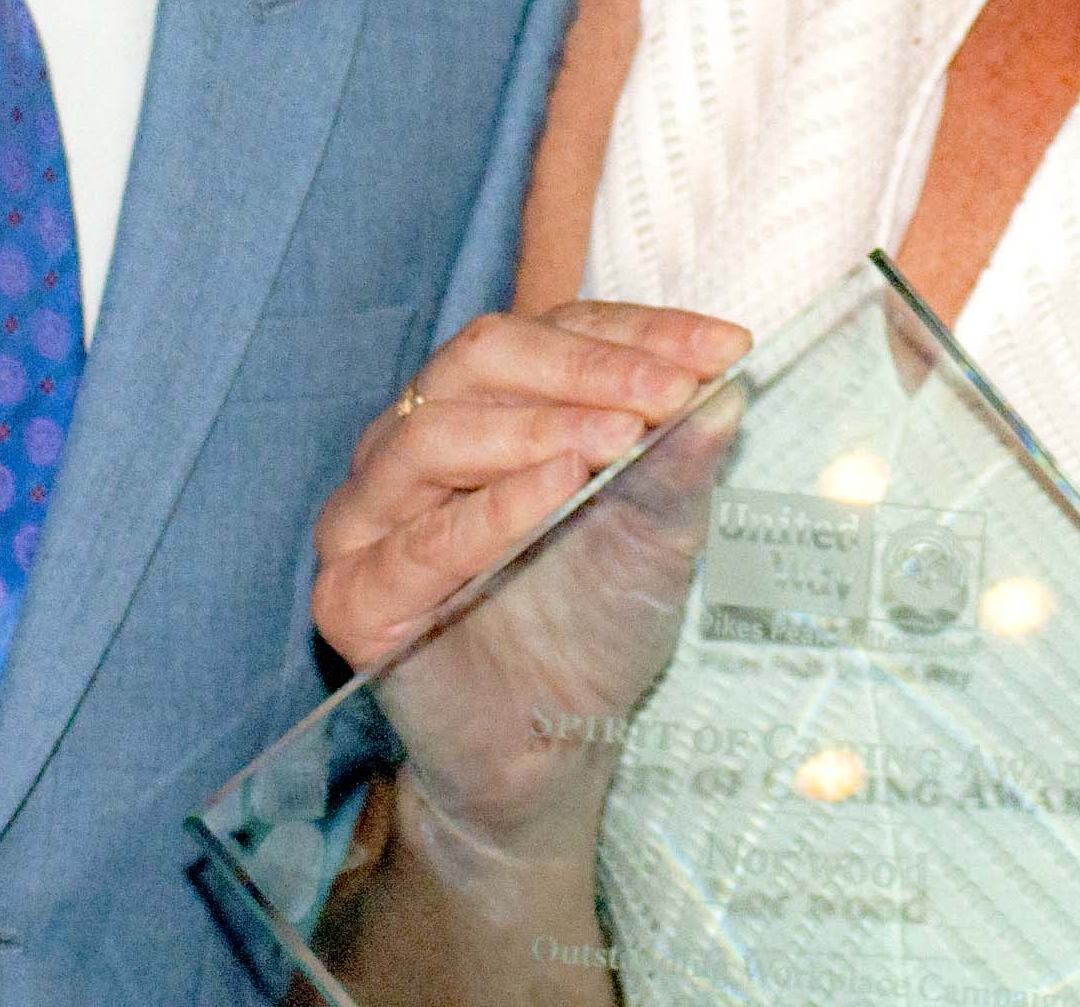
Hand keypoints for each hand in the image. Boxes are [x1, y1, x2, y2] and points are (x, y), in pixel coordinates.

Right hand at [315, 302, 748, 671]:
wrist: (555, 748)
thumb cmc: (597, 621)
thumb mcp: (659, 529)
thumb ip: (678, 460)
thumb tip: (726, 387)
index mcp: (479, 405)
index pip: (549, 332)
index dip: (637, 332)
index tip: (723, 348)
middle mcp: (409, 445)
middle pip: (481, 358)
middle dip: (588, 366)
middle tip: (672, 388)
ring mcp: (369, 519)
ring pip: (435, 433)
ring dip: (539, 427)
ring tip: (623, 435)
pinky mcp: (353, 600)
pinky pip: (419, 542)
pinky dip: (494, 508)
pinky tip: (561, 488)